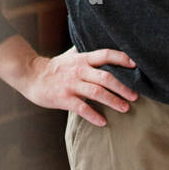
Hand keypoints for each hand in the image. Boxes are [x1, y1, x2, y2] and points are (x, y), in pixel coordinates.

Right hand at [19, 47, 138, 126]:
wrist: (31, 75)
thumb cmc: (58, 67)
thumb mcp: (73, 56)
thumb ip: (90, 54)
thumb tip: (111, 48)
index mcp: (83, 58)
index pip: (106, 55)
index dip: (122, 58)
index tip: (137, 65)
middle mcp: (79, 70)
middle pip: (106, 77)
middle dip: (123, 87)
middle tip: (136, 95)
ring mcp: (71, 84)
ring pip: (97, 92)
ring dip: (113, 101)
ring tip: (125, 108)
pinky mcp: (63, 98)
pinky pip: (81, 108)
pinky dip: (93, 115)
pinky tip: (103, 122)